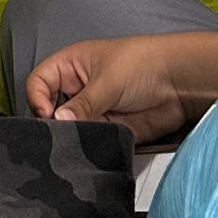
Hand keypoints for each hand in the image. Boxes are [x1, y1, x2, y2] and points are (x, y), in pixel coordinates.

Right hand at [24, 34, 189, 137]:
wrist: (178, 83)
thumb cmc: (142, 63)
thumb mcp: (107, 80)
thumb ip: (83, 104)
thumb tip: (57, 121)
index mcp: (70, 66)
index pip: (38, 82)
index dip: (38, 98)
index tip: (49, 115)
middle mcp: (77, 89)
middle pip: (49, 109)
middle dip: (51, 123)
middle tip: (59, 136)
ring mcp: (92, 111)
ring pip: (69, 129)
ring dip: (70, 139)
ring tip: (74, 147)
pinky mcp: (107, 130)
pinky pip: (88, 143)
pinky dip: (86, 150)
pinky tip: (89, 153)